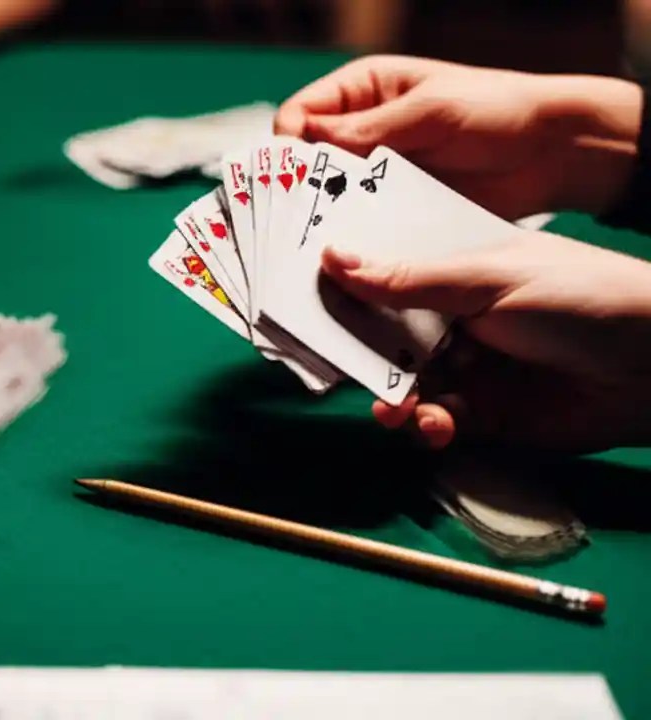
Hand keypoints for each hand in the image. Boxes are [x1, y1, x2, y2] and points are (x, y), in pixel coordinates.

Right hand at [274, 55, 640, 218]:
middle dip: (294, 187)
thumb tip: (307, 138)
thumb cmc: (496, 109)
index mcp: (361, 91)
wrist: (553, 151)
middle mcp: (359, 131)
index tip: (285, 176)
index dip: (286, 146)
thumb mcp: (431, 110)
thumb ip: (371, 127)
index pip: (299, 115)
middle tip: (288, 219)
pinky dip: (352, 238)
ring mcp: (376, 173)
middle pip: (304, 161)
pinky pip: (361, 224)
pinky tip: (347, 254)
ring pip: (328, 197)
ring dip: (320, 218)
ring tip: (312, 244)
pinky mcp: (394, 207)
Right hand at [321, 232, 650, 452]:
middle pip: (382, 334)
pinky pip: (434, 423)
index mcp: (455, 268)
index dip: (345, 280)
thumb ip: (407, 279)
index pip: (385, 270)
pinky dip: (428, 427)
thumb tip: (332, 257)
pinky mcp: (483, 415)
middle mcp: (454, 317)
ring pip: (401, 384)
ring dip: (392, 398)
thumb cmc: (583, 297)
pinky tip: (437, 425)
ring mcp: (467, 366)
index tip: (300, 288)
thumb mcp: (486, 279)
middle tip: (324, 361)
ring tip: (393, 408)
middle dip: (356, 350)